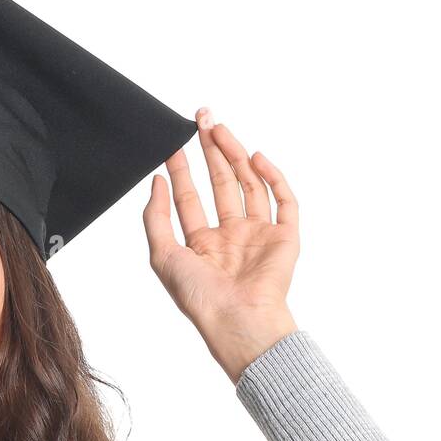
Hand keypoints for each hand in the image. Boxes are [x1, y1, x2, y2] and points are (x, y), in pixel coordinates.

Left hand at [142, 108, 298, 382]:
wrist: (238, 320)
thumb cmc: (199, 297)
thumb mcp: (163, 256)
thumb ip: (156, 218)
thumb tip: (156, 183)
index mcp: (202, 244)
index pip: (190, 197)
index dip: (182, 169)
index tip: (175, 143)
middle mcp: (231, 236)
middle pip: (221, 183)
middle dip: (211, 152)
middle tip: (202, 120)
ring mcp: (259, 235)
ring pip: (249, 184)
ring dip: (235, 156)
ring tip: (220, 129)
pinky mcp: (285, 237)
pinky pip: (283, 200)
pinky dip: (272, 177)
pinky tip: (256, 158)